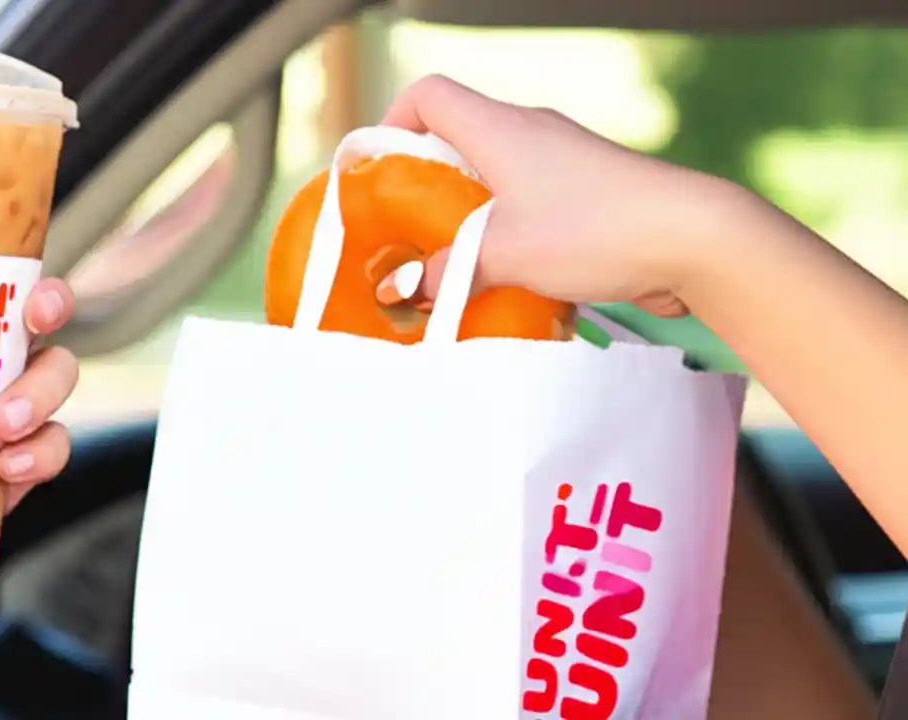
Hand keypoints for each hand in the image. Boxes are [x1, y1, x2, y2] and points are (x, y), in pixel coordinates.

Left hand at [0, 225, 77, 612]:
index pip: (7, 304)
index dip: (41, 294)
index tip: (32, 300)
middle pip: (50, 350)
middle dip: (52, 352)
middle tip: (27, 351)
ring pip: (57, 401)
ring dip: (43, 402)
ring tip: (0, 429)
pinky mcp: (2, 484)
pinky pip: (47, 458)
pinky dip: (39, 459)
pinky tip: (3, 470)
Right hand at [382, 75, 750, 316]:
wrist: (694, 238)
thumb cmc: (596, 230)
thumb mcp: (504, 255)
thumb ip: (446, 271)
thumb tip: (406, 288)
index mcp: (500, 128)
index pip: (428, 95)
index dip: (393, 124)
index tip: (381, 173)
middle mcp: (530, 133)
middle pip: (457, 138)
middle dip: (425, 185)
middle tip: (409, 232)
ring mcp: (563, 161)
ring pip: (494, 176)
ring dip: (468, 215)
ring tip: (454, 262)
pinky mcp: (589, 191)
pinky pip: (528, 202)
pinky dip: (506, 231)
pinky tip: (507, 276)